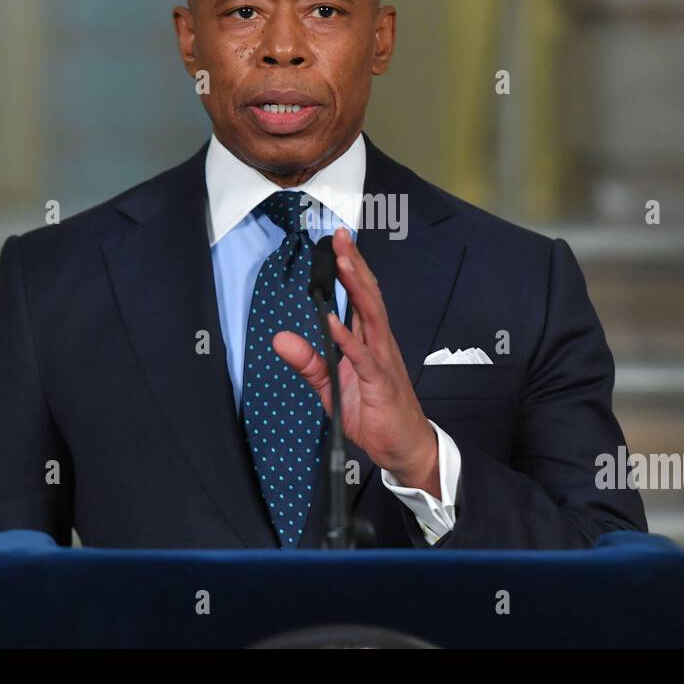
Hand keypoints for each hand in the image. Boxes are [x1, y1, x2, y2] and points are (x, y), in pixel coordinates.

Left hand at [272, 227, 440, 496]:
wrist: (404, 447)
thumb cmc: (373, 414)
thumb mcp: (330, 386)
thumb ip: (308, 361)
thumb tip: (279, 338)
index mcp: (369, 341)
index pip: (360, 297)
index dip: (350, 269)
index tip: (338, 243)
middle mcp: (378, 343)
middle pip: (367, 296)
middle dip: (354, 265)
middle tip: (341, 237)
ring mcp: (381, 360)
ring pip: (370, 316)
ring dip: (356, 288)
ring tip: (343, 263)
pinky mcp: (379, 382)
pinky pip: (362, 356)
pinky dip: (346, 338)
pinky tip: (333, 321)